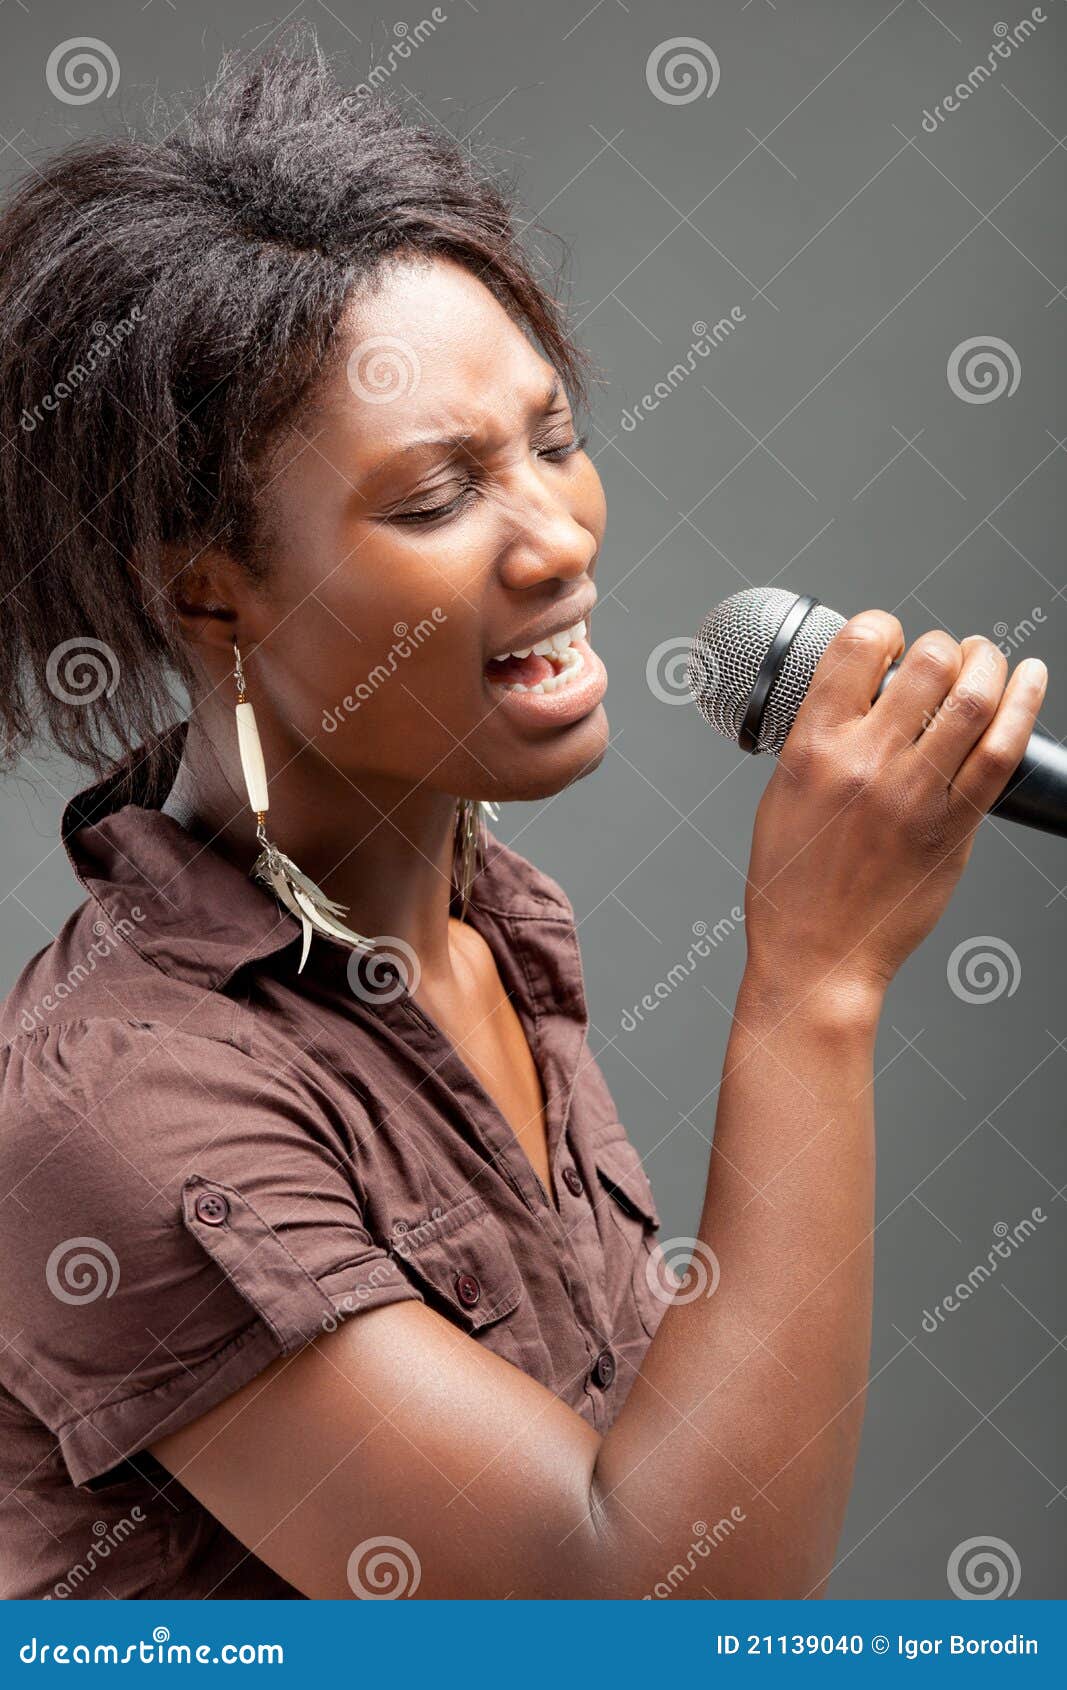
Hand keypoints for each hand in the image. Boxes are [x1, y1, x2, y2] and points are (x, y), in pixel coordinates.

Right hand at [742, 611, 1047, 1004]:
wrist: (817, 955)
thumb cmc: (793, 886)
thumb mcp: (782, 795)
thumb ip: (821, 743)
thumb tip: (865, 702)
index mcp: (813, 747)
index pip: (858, 646)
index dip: (885, 627)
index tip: (891, 639)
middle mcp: (866, 762)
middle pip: (928, 662)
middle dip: (943, 646)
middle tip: (943, 658)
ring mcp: (915, 794)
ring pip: (973, 697)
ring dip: (988, 662)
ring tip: (986, 659)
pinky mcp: (955, 826)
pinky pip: (1002, 751)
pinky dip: (1023, 704)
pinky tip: (1029, 679)